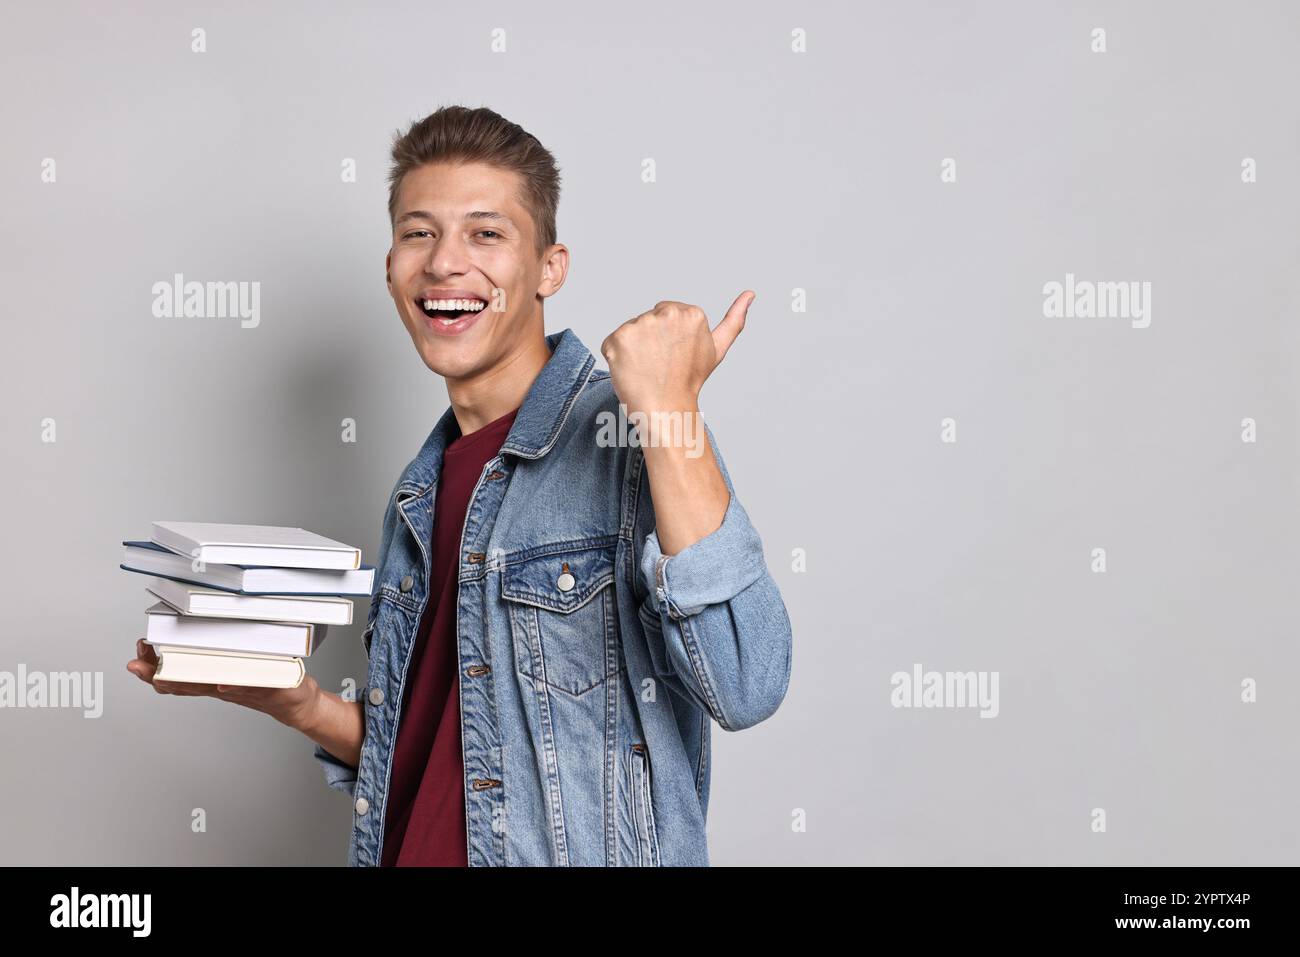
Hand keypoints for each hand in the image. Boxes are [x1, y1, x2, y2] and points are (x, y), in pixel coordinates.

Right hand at [127, 638, 321, 731]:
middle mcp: (222, 685)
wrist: (298, 703)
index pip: (179, 673)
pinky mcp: (267, 690)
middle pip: (184, 681)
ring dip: (185, 681)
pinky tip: (222, 683)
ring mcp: (242, 689)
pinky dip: (235, 686)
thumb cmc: (270, 678)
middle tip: (136, 664)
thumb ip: (225, 649)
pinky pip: (249, 688)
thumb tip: (207, 625)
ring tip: (162, 674)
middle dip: (157, 673)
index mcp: (215, 677)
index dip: (156, 667)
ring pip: (208, 686)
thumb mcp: (242, 661)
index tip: (138, 655)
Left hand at [600, 290, 753, 415]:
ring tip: (646, 369)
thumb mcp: (716, 349)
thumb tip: (750, 294)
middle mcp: (666, 313)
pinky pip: (610, 343)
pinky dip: (616, 358)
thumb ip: (734, 320)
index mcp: (690, 312)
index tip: (674, 357)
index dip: (666, 339)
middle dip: (649, 340)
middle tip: (660, 365)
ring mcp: (641, 325)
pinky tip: (630, 371)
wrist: (666, 409)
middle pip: (647, 320)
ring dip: (632, 349)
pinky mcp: (619, 338)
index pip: (665, 314)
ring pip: (629, 332)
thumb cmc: (690, 381)